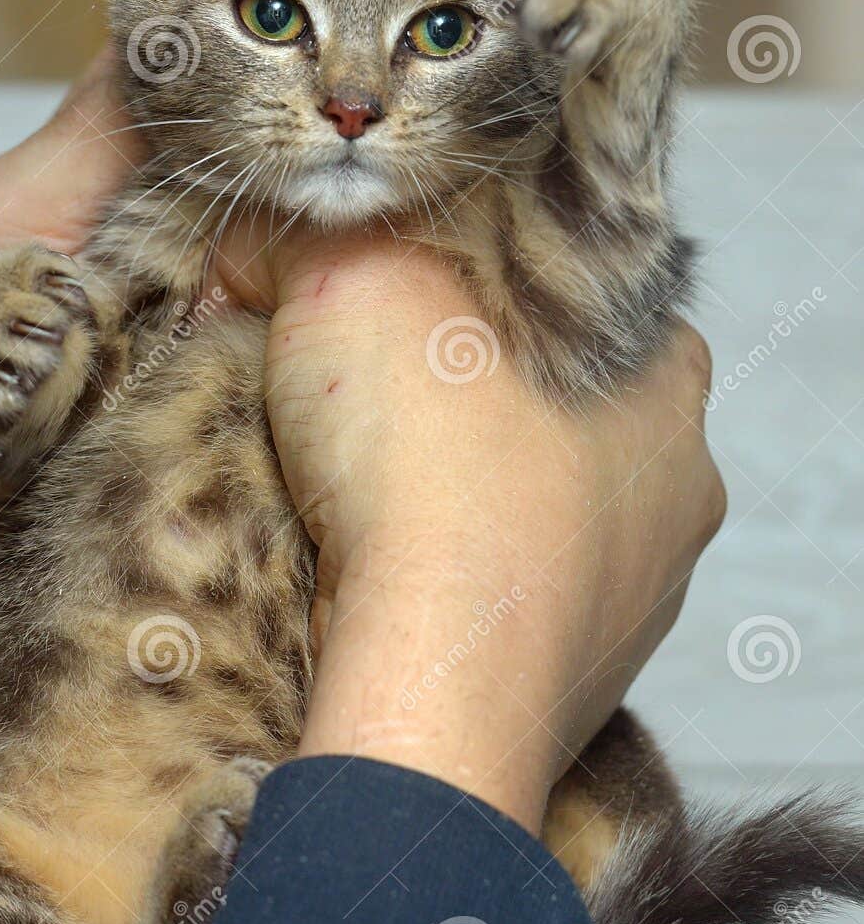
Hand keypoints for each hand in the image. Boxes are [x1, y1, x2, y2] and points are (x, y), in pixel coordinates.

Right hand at [211, 230, 724, 834]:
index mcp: (663, 370)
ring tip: (360, 501)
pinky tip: (381, 580)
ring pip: (534, 522)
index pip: (581, 298)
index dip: (483, 290)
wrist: (435, 674)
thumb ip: (301, 240)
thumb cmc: (432, 465)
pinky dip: (451, 591)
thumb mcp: (344, 278)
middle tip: (371, 401)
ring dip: (459, 506)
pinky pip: (506, 611)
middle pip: (557, 413)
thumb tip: (248, 250)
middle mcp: (675, 488)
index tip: (403, 302)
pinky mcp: (580, 684)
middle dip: (469, 403)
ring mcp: (638, 598)